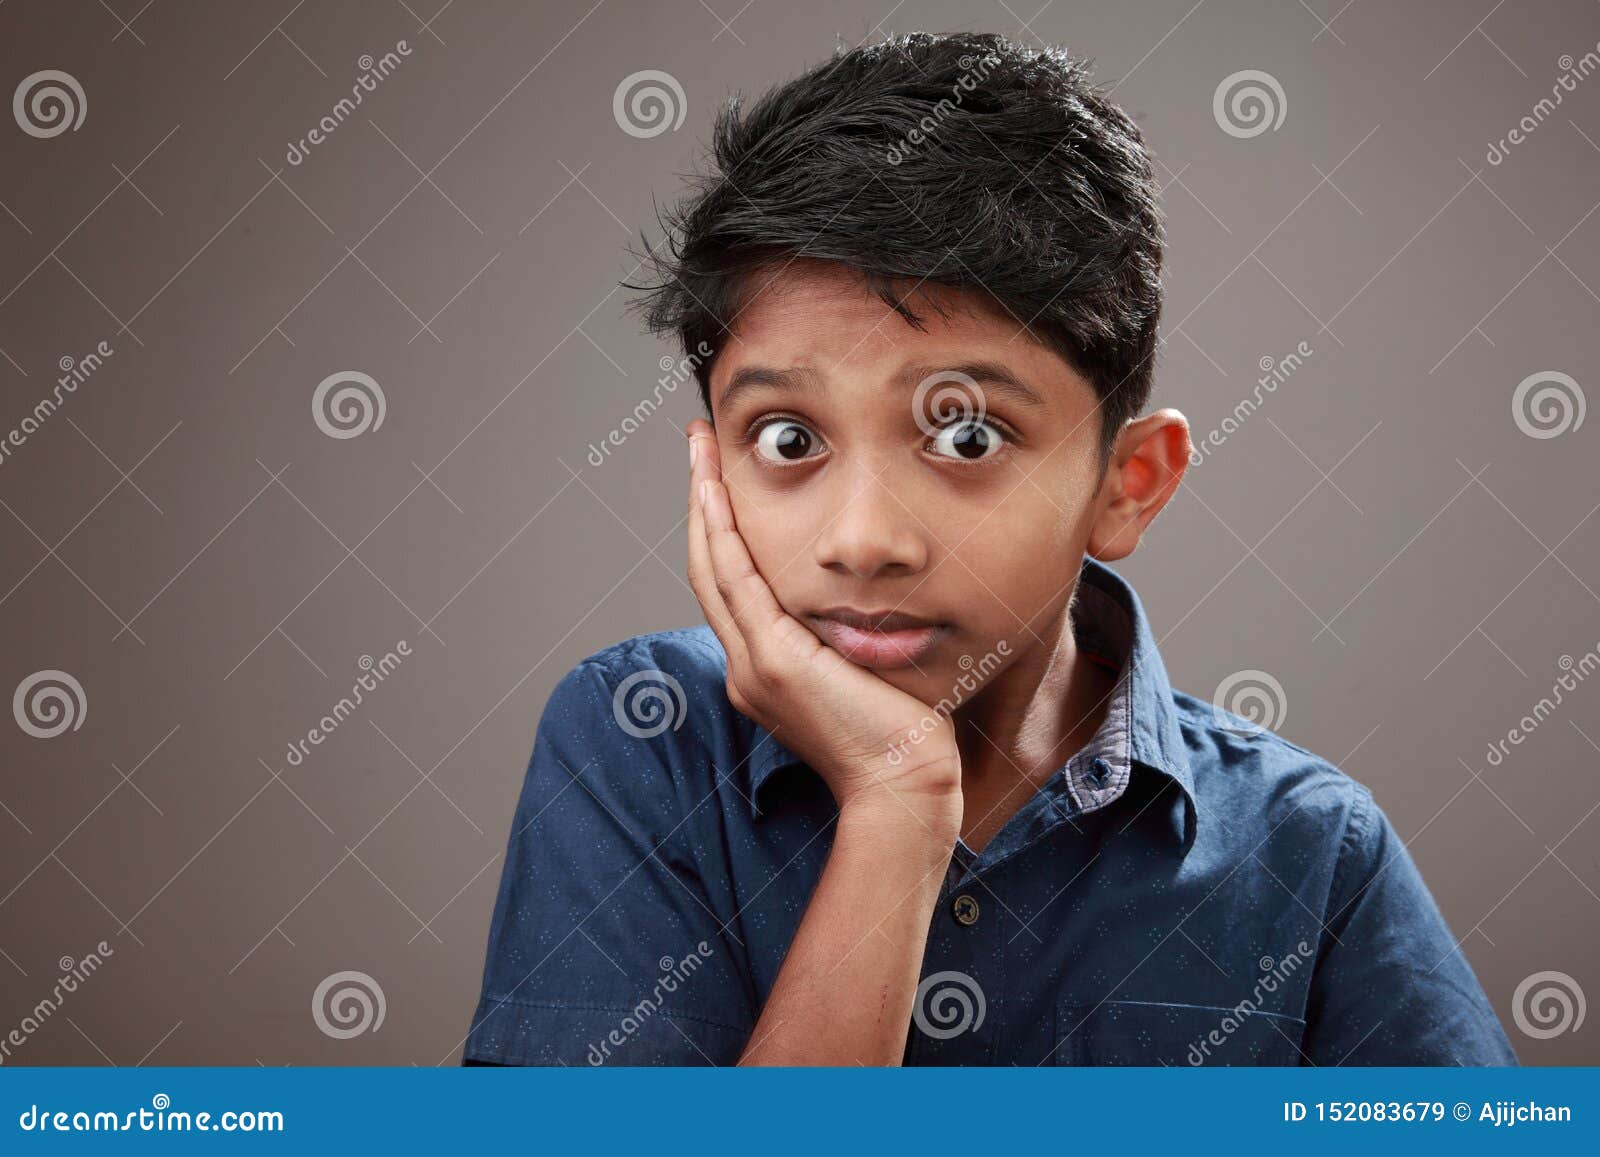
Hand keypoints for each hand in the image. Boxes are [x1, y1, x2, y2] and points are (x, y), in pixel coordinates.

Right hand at [685, 419, 961, 832]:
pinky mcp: (775, 663)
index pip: (730, 585)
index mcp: (764, 672)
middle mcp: (747, 667)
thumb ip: (851, 639)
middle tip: (696, 443)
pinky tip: (718, 492)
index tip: (719, 478)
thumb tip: (870, 600)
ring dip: (703, 501)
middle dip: (700, 499)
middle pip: (707, 566)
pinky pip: (737, 583)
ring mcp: (755, 665)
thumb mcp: (868, 675)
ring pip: (712, 566)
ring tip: (700, 448)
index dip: (718, 528)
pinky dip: (722, 533)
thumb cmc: (904, 738)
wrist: (905, 787)